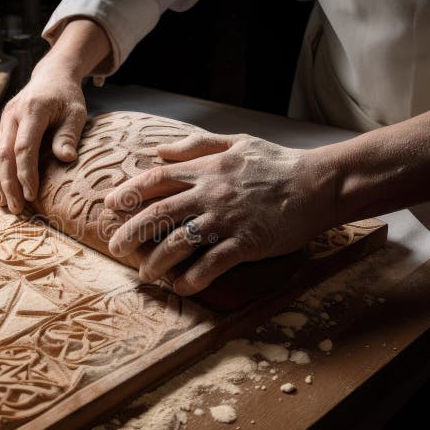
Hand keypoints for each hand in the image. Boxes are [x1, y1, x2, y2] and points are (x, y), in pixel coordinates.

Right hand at [0, 61, 86, 213]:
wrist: (51, 76)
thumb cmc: (66, 97)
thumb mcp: (76, 112)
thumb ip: (69, 135)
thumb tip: (67, 159)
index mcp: (31, 110)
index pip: (24, 147)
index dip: (26, 173)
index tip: (31, 195)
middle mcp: (12, 115)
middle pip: (4, 154)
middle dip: (9, 183)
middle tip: (16, 208)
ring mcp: (4, 121)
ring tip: (4, 204)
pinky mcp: (2, 127)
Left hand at [103, 131, 336, 295]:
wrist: (320, 184)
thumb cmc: (277, 163)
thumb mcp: (236, 142)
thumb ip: (196, 146)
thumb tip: (158, 150)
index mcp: (207, 169)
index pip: (157, 179)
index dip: (129, 192)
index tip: (109, 205)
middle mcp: (211, 193)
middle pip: (159, 213)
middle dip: (131, 231)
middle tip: (114, 246)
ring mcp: (227, 219)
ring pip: (179, 242)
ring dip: (157, 260)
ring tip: (145, 273)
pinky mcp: (247, 242)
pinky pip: (212, 264)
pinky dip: (193, 277)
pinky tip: (181, 286)